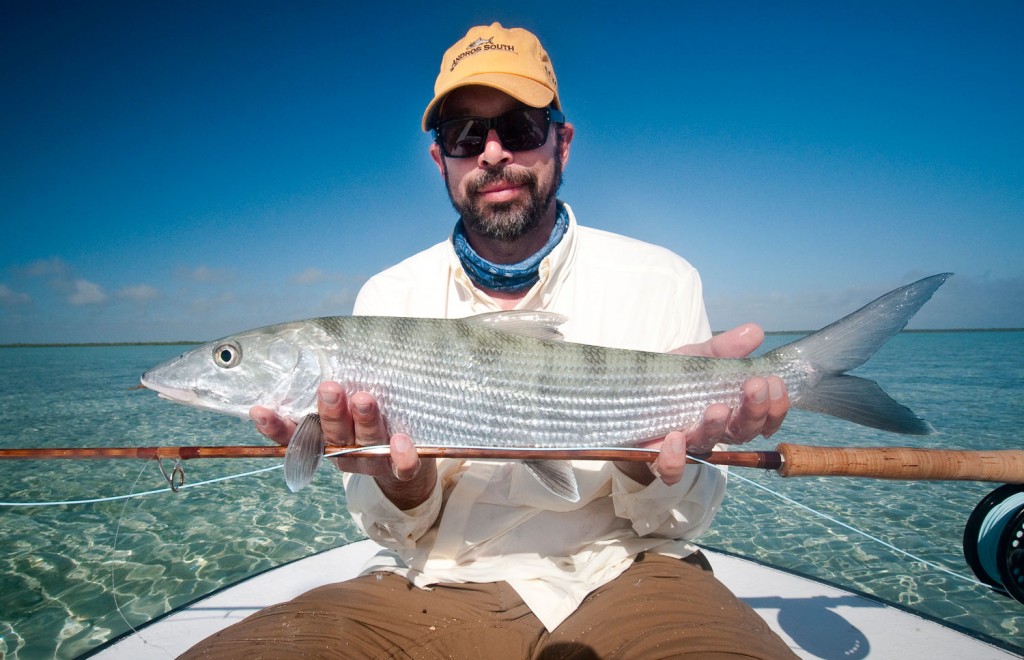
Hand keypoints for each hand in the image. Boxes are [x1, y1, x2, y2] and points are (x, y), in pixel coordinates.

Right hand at [250, 382, 435, 508]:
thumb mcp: (344, 410)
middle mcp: (345, 451)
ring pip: (366, 443)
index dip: (275, 426)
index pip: (293, 435)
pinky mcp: (399, 468)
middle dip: (330, 412)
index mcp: (325, 438)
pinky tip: (402, 440)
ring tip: (364, 399)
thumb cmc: (366, 424)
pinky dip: (402, 456)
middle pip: (333, 434)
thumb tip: (313, 345)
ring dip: (364, 421)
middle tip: (329, 388)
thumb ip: (328, 391)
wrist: (402, 466)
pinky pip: (402, 467)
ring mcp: (372, 460)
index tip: (258, 410)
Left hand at [617, 323, 788, 485]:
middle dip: (754, 412)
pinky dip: (675, 458)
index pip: (762, 418)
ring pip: (708, 447)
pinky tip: (674, 438)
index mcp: (728, 411)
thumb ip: (723, 349)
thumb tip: (755, 331)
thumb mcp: (694, 358)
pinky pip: (670, 469)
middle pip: (742, 433)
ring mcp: (686, 446)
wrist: (623, 399)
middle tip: (755, 387)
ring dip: (716, 427)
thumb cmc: (668, 381)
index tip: (774, 381)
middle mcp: (712, 432)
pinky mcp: (658, 458)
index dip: (774, 405)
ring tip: (717, 409)